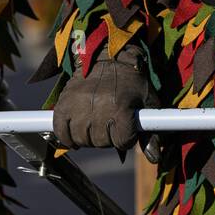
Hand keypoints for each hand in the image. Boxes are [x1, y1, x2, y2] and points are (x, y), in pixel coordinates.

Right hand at [52, 46, 160, 161]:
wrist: (107, 57)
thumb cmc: (131, 82)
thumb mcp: (147, 102)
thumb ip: (150, 132)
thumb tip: (153, 158)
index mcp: (121, 107)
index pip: (123, 141)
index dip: (126, 138)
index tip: (126, 128)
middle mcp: (98, 107)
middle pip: (101, 142)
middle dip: (108, 137)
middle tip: (110, 124)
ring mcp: (79, 105)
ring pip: (82, 140)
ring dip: (89, 138)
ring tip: (95, 125)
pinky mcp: (64, 103)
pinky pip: (61, 131)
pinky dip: (67, 137)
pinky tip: (75, 134)